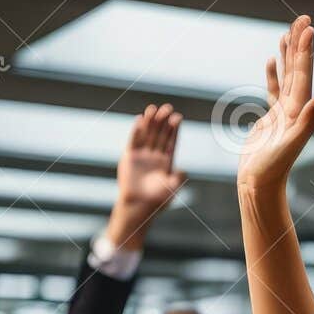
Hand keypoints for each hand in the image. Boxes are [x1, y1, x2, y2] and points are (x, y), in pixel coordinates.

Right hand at [105, 104, 186, 249]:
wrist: (138, 206)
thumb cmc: (156, 201)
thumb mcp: (171, 189)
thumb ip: (178, 178)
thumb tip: (184, 170)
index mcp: (166, 161)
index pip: (171, 141)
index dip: (174, 129)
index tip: (177, 117)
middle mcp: (154, 156)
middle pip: (160, 134)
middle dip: (163, 121)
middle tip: (167, 108)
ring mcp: (142, 155)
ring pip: (147, 134)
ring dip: (150, 122)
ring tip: (153, 108)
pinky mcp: (130, 156)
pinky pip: (134, 140)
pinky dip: (136, 130)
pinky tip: (140, 120)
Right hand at [237, 14, 313, 191]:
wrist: (260, 186)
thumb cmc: (273, 169)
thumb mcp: (291, 145)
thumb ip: (308, 121)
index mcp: (299, 111)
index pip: (303, 74)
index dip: (305, 51)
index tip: (307, 26)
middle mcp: (294, 109)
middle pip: (298, 69)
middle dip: (300, 44)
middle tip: (302, 17)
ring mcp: (283, 112)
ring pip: (287, 76)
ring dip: (289, 54)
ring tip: (288, 32)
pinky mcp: (271, 118)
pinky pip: (273, 89)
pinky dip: (274, 74)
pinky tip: (272, 60)